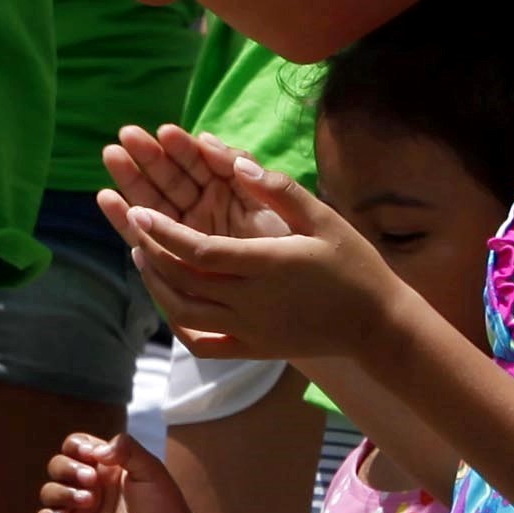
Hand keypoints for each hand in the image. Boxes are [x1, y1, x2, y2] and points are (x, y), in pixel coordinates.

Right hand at [31, 428, 194, 512]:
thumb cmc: (164, 508)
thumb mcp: (151, 470)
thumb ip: (126, 449)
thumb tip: (96, 451)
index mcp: (105, 468)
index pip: (75, 446)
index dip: (76, 446)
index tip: (91, 456)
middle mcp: (88, 488)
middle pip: (57, 465)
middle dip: (68, 469)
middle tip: (91, 481)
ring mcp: (79, 512)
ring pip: (48, 492)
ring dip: (60, 492)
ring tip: (86, 502)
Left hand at [98, 135, 396, 367]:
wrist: (379, 325)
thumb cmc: (355, 265)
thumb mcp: (324, 220)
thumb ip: (280, 191)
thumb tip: (237, 163)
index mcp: (268, 265)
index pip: (200, 250)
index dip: (162, 232)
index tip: (137, 211)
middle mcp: (252, 301)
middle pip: (183, 279)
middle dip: (151, 250)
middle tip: (134, 224)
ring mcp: (250, 329)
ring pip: (184, 312)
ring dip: (157, 284)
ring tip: (143, 256)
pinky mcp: (253, 349)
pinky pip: (202, 343)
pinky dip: (177, 325)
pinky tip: (168, 302)